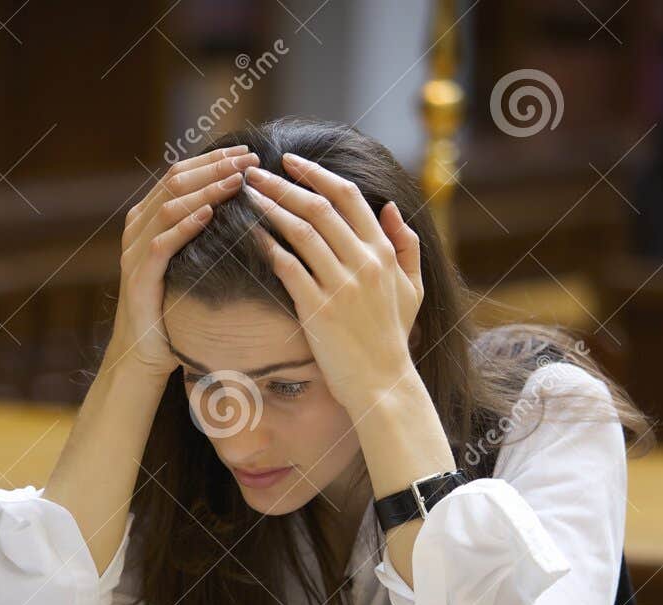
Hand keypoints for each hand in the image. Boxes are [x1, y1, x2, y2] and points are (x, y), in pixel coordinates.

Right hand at [108, 146, 260, 379]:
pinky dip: (185, 226)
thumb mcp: (187, 263)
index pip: (179, 174)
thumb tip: (240, 207)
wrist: (142, 355)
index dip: (213, 159)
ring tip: (237, 180)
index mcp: (147, 219)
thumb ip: (200, 234)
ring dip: (206, 190)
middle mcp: (137, 229)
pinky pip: (161, 245)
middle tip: (249, 159)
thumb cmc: (173, 310)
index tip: (248, 153)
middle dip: (214, 166)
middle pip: (175, 182)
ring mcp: (134, 253)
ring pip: (168, 207)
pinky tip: (209, 214)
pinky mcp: (139, 279)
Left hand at [242, 154, 423, 411]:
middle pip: (319, 207)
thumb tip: (391, 208)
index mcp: (383, 252)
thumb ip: (406, 245)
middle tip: (256, 171)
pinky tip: (250, 233)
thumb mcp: (413, 288)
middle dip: (284, 184)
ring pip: (301, 230)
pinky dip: (268, 245)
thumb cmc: (393, 337)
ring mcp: (340, 285)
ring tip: (248, 194)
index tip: (292, 162)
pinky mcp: (318, 309)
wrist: (382, 384)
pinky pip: (287, 267)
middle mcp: (363, 262)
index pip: (348, 196)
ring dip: (271, 206)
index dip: (317, 173)